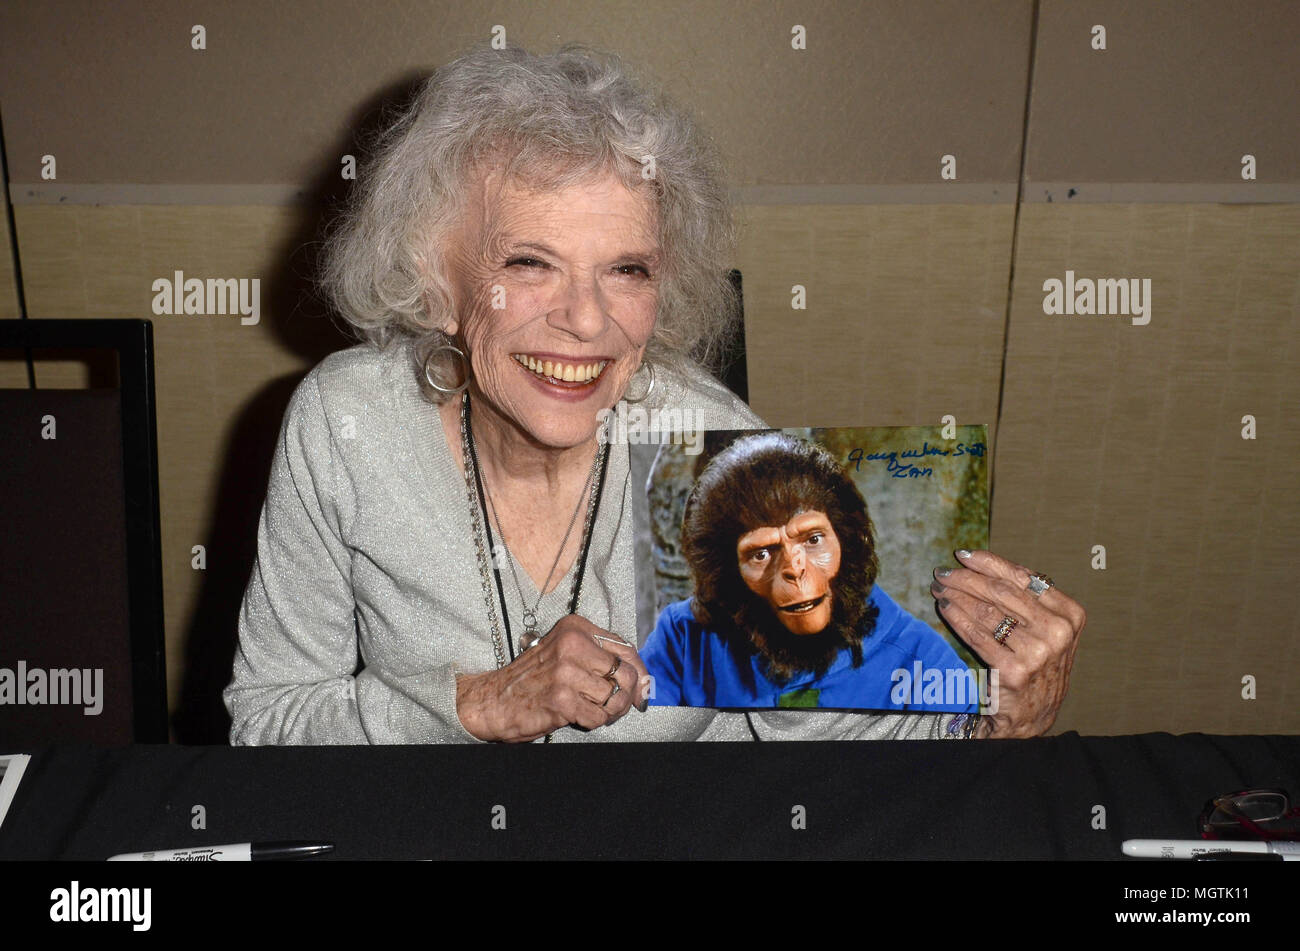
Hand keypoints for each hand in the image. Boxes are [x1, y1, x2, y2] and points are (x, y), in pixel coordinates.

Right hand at [455, 614, 650, 742]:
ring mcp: (566, 671)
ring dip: (609, 711)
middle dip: (627, 696)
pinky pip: (598, 716)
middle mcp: (572, 644)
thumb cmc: (533, 679)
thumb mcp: (564, 653)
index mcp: (576, 628)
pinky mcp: (561, 699)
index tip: (640, 688)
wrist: (493, 699)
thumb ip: (600, 658)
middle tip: (615, 706)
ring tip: (593, 710)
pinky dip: (593, 721)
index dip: (639, 672)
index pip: (626, 649)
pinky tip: (578, 716)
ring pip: (615, 697)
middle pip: (627, 674)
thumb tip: (643, 680)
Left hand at [930, 549, 1085, 737]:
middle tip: (944, 572)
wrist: (1033, 714)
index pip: (1023, 578)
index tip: (965, 555)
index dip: (989, 562)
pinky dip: (957, 618)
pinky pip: (977, 635)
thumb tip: (985, 564)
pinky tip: (945, 608)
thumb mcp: (1048, 629)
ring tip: (940, 588)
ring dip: (957, 596)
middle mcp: (1057, 632)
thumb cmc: (1037, 664)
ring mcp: (1037, 653)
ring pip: (986, 612)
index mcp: (1070, 615)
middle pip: (1001, 592)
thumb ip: (1028, 598)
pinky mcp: (1013, 671)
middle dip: (967, 578)